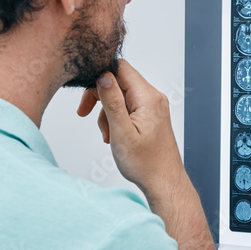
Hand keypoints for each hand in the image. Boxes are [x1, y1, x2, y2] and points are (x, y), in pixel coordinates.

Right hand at [76, 60, 187, 199]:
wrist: (163, 181)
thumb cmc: (146, 163)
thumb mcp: (122, 132)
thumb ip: (112, 101)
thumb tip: (103, 75)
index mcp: (148, 98)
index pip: (120, 68)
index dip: (99, 77)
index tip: (88, 98)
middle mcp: (153, 97)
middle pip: (118, 81)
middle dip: (100, 97)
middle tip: (86, 114)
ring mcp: (153, 106)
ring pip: (121, 95)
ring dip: (107, 111)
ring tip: (108, 134)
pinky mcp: (150, 115)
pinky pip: (128, 106)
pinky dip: (116, 117)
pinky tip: (114, 135)